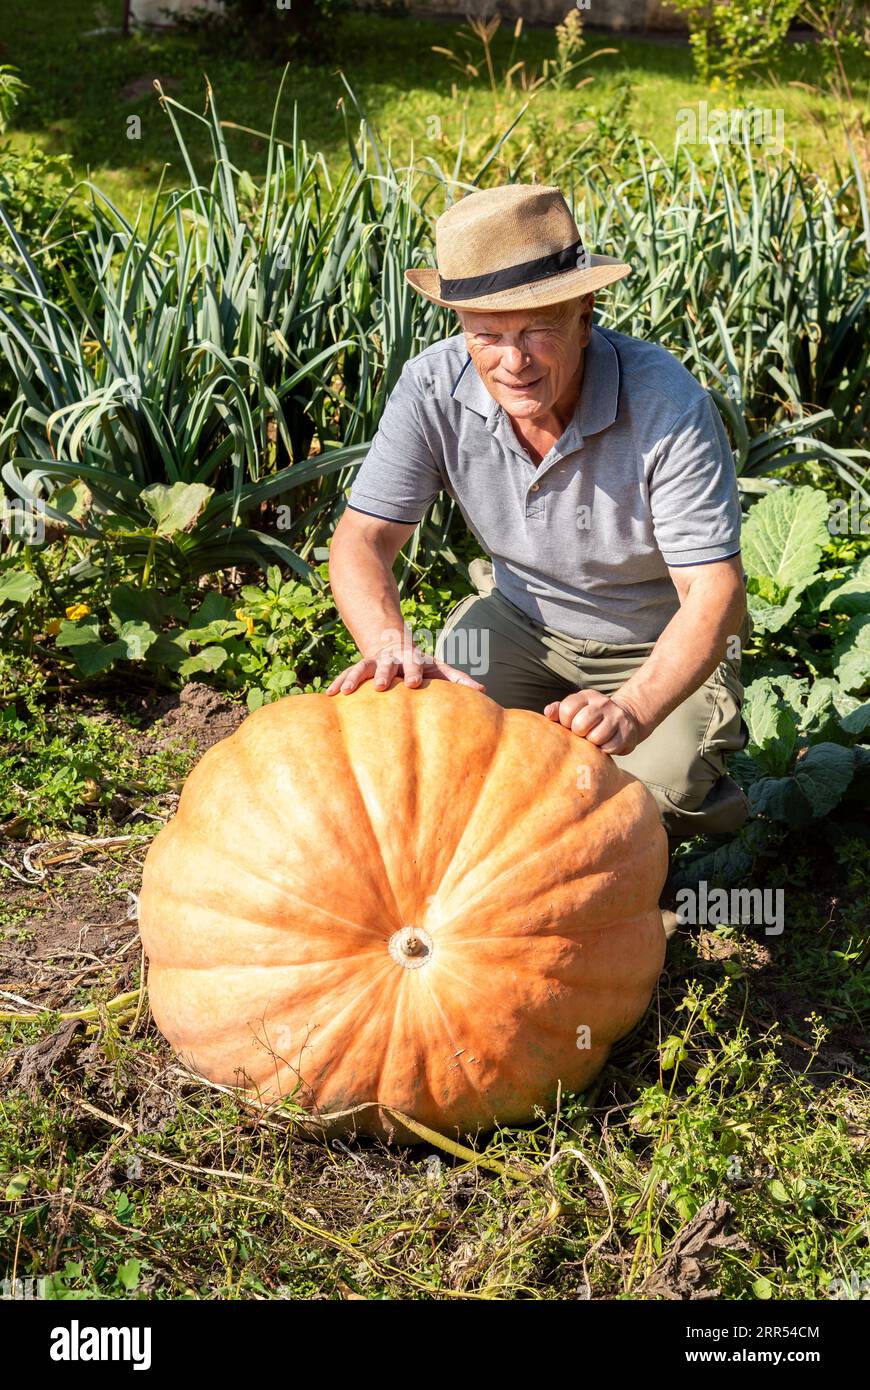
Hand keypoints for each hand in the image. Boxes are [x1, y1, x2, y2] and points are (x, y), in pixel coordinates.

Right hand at [326, 641, 486, 695]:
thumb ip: (458, 680)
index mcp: (412, 659)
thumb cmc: (419, 664)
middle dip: (385, 674)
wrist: (390, 641)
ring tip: (346, 692)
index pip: (415, 664)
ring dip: (356, 678)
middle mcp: (392, 659)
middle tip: (383, 686)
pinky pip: (347, 675)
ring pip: (364, 668)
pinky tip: (329, 695)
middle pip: (388, 664)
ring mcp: (374, 662)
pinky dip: (340, 683)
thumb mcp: (437, 669)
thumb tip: (485, 692)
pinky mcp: (360, 668)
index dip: (414, 672)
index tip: (413, 684)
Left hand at [543, 689, 641, 754]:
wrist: (626, 718)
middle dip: (578, 734)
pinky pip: (609, 747)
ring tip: (594, 739)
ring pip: (595, 738)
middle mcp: (602, 703)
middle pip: (580, 725)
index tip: (570, 725)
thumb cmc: (592, 718)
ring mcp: (616, 717)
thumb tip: (548, 712)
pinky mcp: (627, 732)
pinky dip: (605, 750)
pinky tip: (606, 744)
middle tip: (583, 734)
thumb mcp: (576, 709)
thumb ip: (559, 710)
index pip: (567, 710)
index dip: (565, 722)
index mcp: (586, 696)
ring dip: (592, 743)